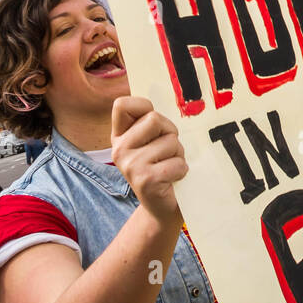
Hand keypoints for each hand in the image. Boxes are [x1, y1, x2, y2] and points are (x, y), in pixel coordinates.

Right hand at [111, 95, 187, 225]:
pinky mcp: (145, 180)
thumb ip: (154, 123)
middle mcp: (119, 149)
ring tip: (171, 168)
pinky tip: (174, 179)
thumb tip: (170, 93)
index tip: (155, 123)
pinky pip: (176, 163)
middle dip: (171, 133)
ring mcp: (130, 165)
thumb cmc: (165, 169)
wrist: (163, 209)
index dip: (144, 107)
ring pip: (170, 141)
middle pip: (155, 119)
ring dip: (179, 154)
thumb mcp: (155, 142)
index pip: (122, 104)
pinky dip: (182, 170)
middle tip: (169, 151)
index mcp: (120, 136)